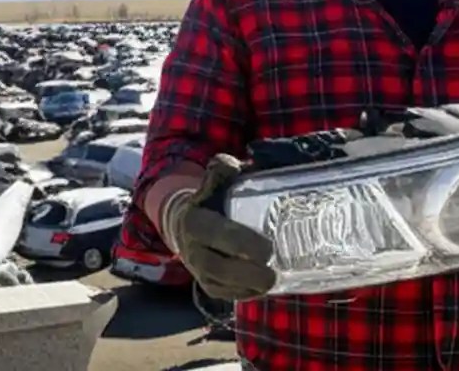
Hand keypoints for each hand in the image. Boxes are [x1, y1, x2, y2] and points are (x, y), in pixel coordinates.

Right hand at [161, 154, 277, 300]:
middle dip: (246, 273)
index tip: (267, 248)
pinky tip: (263, 289)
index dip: (241, 244)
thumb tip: (236, 165)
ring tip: (273, 282)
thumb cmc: (210, 199)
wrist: (185, 222)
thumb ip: (224, 171)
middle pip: (217, 267)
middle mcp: (192, 250)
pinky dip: (244, 293)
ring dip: (247, 287)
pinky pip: (224, 294)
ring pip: (220, 285)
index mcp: (194, 221)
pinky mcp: (207, 285)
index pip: (217, 235)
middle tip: (273, 272)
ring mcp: (198, 271)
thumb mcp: (214, 181)